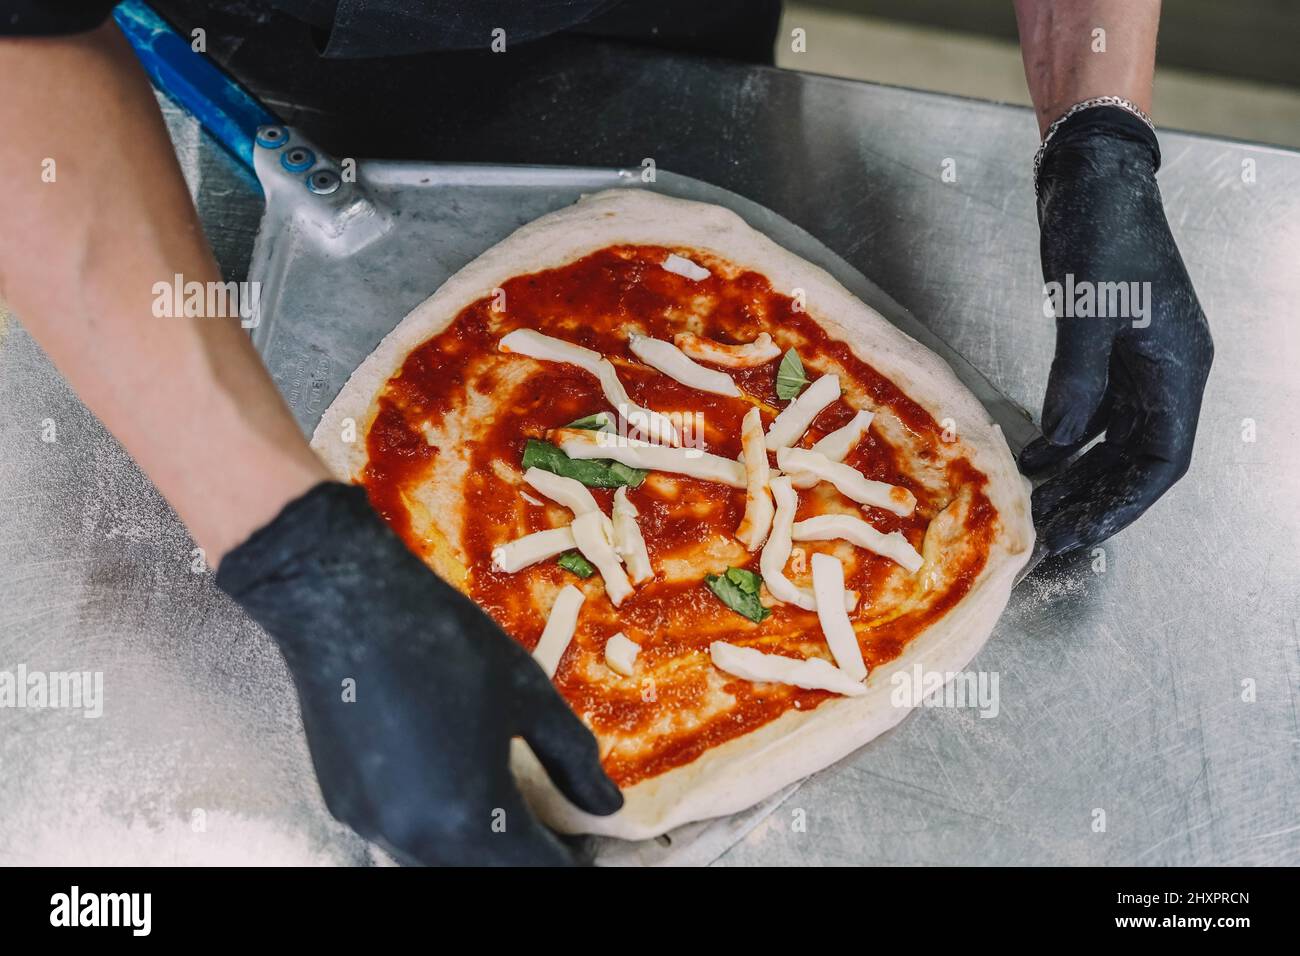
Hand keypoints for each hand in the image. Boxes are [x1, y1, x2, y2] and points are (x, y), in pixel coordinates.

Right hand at [216, 482, 621, 864]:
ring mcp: (371, 825)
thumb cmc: (448, 643)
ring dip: (482, 849)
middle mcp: (414, 838)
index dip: (572, 861)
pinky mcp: (343, 804)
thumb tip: (608, 803)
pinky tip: (454, 785)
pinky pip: (405, 838)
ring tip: (508, 807)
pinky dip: (440, 829)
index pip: (536, 870)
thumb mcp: (528, 695)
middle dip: (525, 859)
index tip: (588, 841)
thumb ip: (572, 758)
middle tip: (556, 829)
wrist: (345, 605)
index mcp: (468, 816)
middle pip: (486, 874)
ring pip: (442, 862)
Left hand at [1019, 107, 1212, 555]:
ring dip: (1079, 477)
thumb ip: (1075, 385)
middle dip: (1097, 499)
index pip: (1163, 459)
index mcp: (1179, 368)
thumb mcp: (1089, 314)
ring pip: (1113, 440)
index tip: (1084, 534)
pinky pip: (1093, 412)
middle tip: (1052, 535)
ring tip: (1042, 510)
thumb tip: (1055, 446)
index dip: (1125, 503)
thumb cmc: (1104, 233)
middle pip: (1137, 458)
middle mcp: (1165, 373)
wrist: (1094, 178)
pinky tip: (1036, 461)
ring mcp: (1138, 362)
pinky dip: (1065, 440)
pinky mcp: (1108, 350)